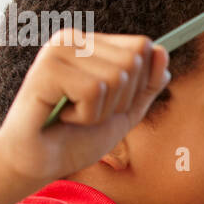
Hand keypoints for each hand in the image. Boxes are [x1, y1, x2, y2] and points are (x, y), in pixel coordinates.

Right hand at [0, 29, 169, 188]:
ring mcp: (57, 50)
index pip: (143, 47)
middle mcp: (73, 39)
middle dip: (118, 101)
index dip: (136, 87)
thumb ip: (148, 85)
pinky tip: (62, 117)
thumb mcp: (125, 112)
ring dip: (100, 111)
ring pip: (116, 78)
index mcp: (91, 43)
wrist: (40, 164)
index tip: (105, 103)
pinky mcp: (46, 68)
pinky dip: (85, 116)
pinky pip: (94, 91)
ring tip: (73, 116)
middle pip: (133, 62)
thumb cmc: (77, 137)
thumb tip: (163, 51)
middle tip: (86, 112)